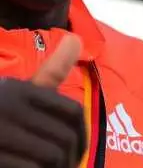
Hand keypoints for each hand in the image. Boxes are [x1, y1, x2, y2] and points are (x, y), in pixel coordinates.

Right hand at [0, 35, 86, 166]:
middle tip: (68, 166)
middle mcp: (7, 105)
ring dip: (57, 167)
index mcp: (19, 90)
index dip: (82, 135)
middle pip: (65, 136)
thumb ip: (51, 71)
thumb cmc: (0, 117)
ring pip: (51, 155)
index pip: (73, 112)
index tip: (79, 151)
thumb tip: (75, 39)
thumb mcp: (20, 93)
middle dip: (70, 157)